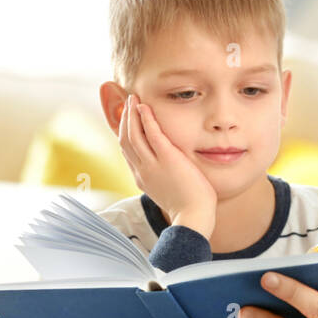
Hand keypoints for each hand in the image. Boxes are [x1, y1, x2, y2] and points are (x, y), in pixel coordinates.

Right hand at [117, 94, 217, 235]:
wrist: (193, 217)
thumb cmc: (189, 208)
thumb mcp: (169, 192)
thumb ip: (164, 180)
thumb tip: (170, 174)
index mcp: (142, 179)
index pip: (127, 153)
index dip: (124, 135)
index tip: (126, 122)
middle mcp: (142, 170)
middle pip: (125, 141)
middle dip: (124, 121)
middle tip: (127, 104)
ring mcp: (152, 165)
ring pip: (133, 135)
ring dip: (132, 115)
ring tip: (134, 100)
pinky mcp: (167, 159)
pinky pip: (151, 134)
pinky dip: (146, 119)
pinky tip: (145, 108)